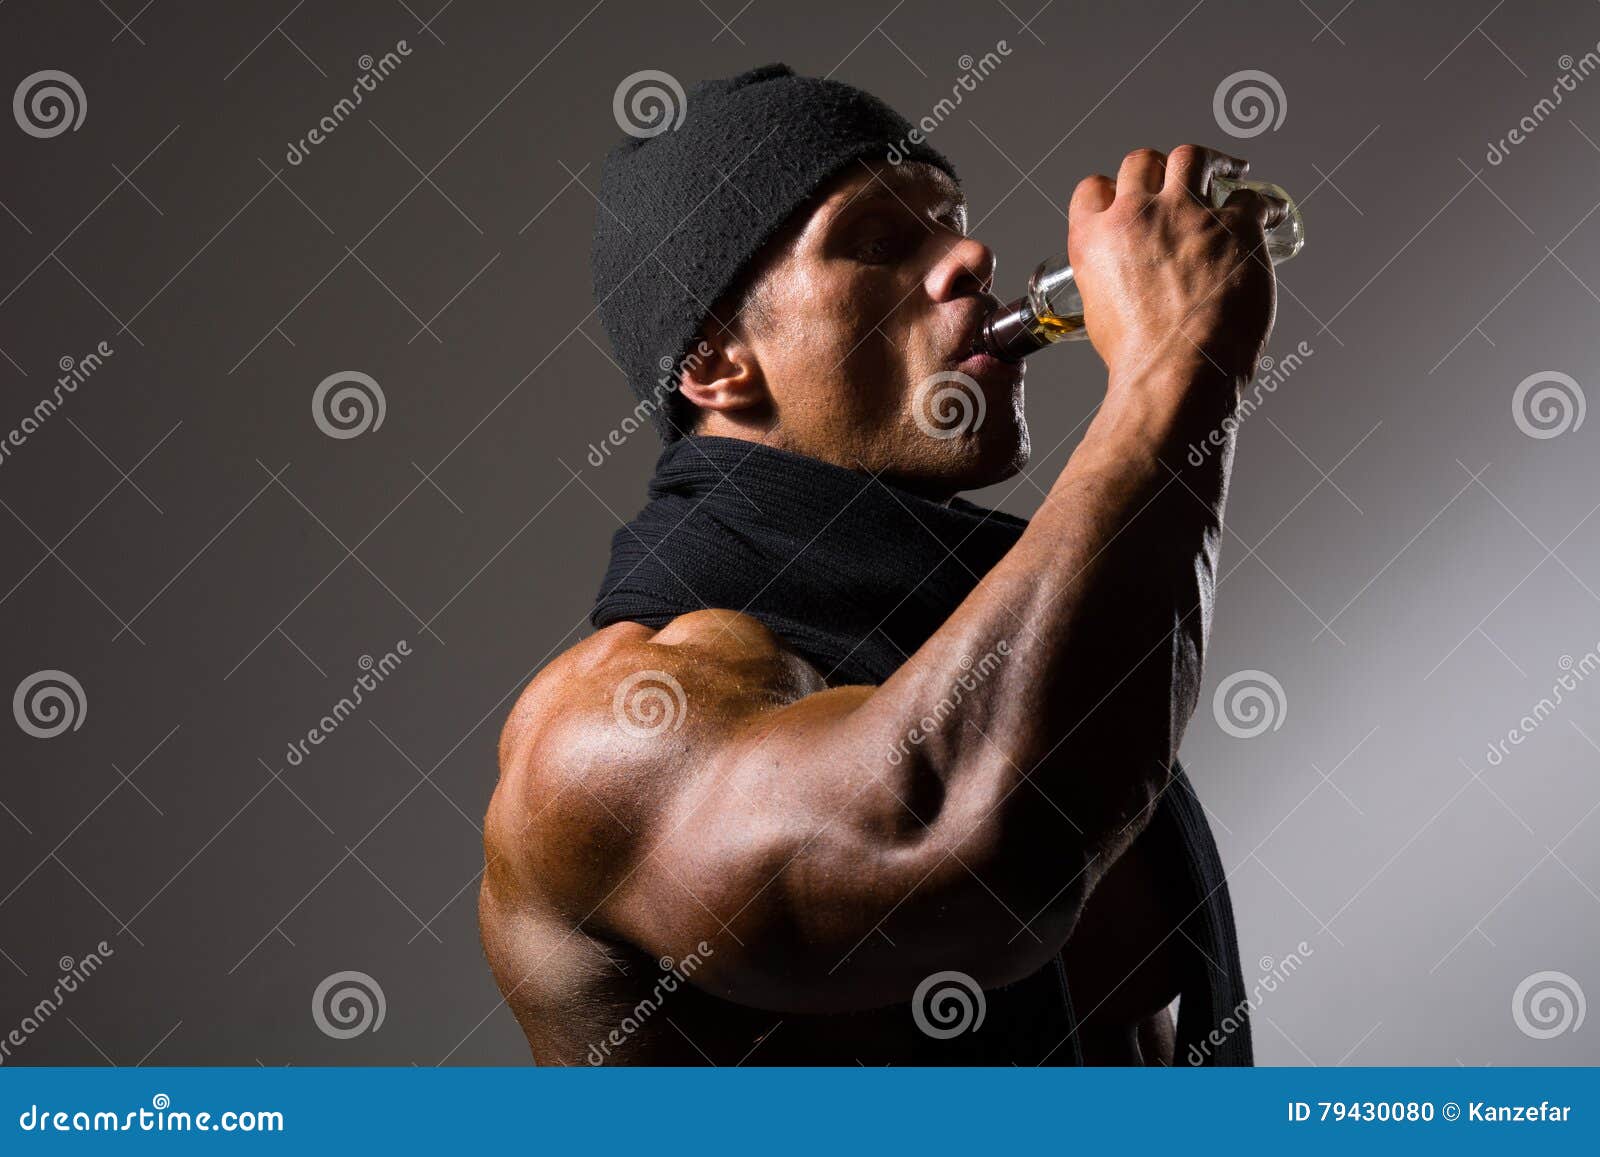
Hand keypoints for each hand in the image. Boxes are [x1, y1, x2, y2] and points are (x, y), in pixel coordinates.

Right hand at [1067, 145, 1278, 391]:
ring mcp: (1186, 215)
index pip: (1094, 188)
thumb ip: (1111, 276)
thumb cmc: (1140, 356)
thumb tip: (1131, 275)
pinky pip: (1248, 197)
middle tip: (1174, 180)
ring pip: (1191, 157)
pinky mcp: (1234, 226)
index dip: (1112, 189)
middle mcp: (1136, 216)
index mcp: (1094, 239)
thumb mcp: (1101, 310)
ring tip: (1225, 168)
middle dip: (1157, 169)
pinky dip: (1258, 203)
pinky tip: (1265, 213)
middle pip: (1142, 162)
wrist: (1175, 373)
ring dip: (1207, 161)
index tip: (1125, 195)